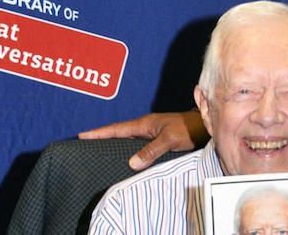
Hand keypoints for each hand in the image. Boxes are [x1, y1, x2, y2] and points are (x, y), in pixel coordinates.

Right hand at [79, 110, 209, 170]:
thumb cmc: (189, 129)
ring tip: (98, 148)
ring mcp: (151, 131)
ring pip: (127, 137)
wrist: (205, 125)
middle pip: (118, 132)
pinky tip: (124, 154)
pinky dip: (126, 146)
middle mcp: (145, 126)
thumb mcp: (170, 139)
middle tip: (84, 141)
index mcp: (144, 124)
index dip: (99, 133)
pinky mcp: (157, 137)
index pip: (116, 129)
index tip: (82, 135)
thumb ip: (151, 150)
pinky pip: (136, 142)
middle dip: (101, 136)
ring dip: (114, 141)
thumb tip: (132, 163)